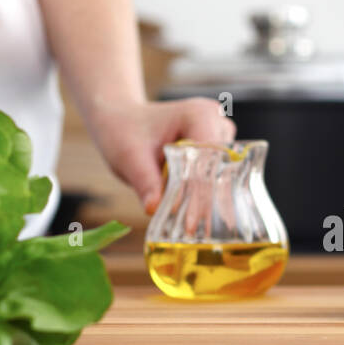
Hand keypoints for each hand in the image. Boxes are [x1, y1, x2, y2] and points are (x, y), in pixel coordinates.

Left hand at [86, 98, 235, 214]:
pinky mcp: (215, 149)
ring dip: (206, 198)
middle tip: (193, 230)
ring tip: (191, 225)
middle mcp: (216, 121)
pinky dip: (202, 194)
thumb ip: (144, 181)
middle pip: (222, 167)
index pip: (211, 157)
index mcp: (199, 114)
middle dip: (207, 199)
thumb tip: (154, 209)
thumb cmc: (123, 131)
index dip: (203, 190)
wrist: (120, 119)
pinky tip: (191, 212)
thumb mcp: (129, 157)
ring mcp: (219, 135)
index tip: (192, 221)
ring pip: (223, 174)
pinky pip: (215, 175)